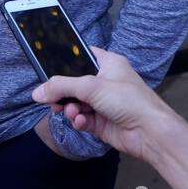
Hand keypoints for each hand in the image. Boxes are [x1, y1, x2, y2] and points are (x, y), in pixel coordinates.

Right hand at [32, 47, 172, 164]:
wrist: (150, 133)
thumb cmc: (129, 100)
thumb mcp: (91, 87)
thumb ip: (62, 87)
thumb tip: (37, 92)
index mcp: (108, 63)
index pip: (81, 56)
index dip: (65, 61)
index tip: (48, 68)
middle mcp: (105, 81)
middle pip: (74, 83)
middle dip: (63, 93)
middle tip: (54, 99)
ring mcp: (103, 103)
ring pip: (75, 103)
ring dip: (71, 109)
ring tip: (74, 113)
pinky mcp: (102, 122)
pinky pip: (82, 118)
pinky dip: (79, 120)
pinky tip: (81, 122)